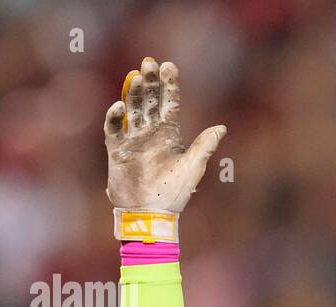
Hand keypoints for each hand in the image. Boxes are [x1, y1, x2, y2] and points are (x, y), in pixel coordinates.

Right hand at [104, 57, 225, 212]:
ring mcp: (133, 140)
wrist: (150, 214)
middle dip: (149, 82)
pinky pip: (113, 128)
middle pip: (148, 101)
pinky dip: (115, 117)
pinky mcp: (116, 150)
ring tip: (136, 76)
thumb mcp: (193, 168)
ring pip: (131, 109)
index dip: (169, 85)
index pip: (169, 104)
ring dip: (132, 93)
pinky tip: (119, 106)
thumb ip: (205, 146)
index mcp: (170, 135)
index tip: (169, 66)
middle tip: (149, 62)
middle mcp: (151, 133)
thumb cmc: (174, 194)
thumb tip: (222, 127)